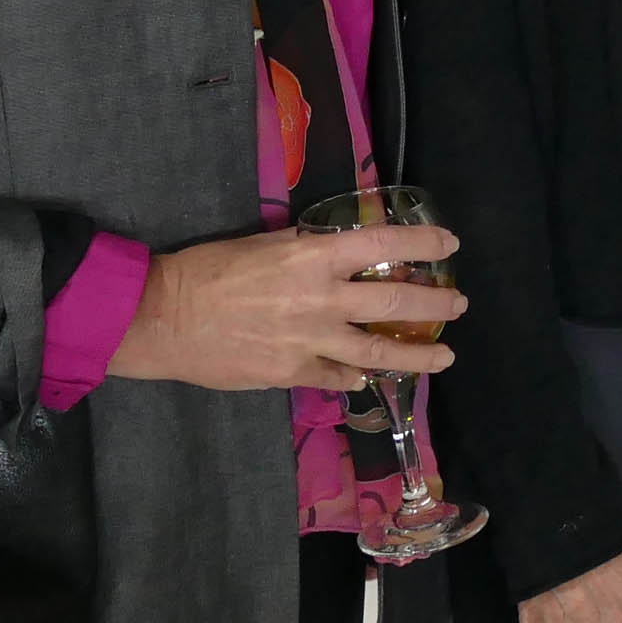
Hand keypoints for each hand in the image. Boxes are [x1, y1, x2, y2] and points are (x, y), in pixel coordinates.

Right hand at [108, 224, 462, 392]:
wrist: (163, 318)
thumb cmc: (208, 269)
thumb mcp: (265, 244)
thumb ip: (307, 251)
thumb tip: (339, 254)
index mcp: (315, 257)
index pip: (385, 245)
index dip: (423, 243)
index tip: (449, 245)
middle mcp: (322, 299)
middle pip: (394, 301)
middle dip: (434, 304)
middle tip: (458, 305)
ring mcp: (310, 341)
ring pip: (378, 353)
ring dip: (417, 356)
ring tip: (445, 357)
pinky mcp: (292, 374)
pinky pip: (337, 378)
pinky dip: (355, 377)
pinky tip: (367, 378)